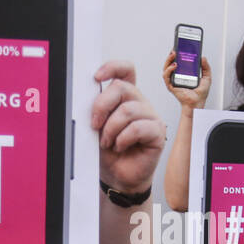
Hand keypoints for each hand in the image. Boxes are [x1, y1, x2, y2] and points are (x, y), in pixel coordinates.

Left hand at [93, 60, 165, 193]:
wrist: (117, 176)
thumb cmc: (108, 151)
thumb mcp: (96, 126)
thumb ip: (95, 110)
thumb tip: (85, 97)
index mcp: (125, 97)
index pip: (125, 70)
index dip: (112, 67)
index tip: (96, 77)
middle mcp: (139, 102)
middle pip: (122, 87)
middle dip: (102, 105)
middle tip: (94, 124)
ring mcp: (150, 116)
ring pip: (128, 109)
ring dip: (111, 128)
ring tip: (107, 142)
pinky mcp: (157, 132)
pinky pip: (138, 128)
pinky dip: (123, 138)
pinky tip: (120, 147)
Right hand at [162, 51, 211, 109]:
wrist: (198, 103)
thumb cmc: (200, 93)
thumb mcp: (207, 77)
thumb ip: (206, 67)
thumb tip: (202, 57)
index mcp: (184, 73)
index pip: (179, 61)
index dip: (178, 53)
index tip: (180, 45)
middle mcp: (177, 76)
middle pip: (171, 62)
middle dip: (172, 54)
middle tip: (176, 48)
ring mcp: (173, 81)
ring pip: (166, 68)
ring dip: (168, 60)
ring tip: (174, 54)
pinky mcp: (171, 86)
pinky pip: (166, 76)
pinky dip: (169, 70)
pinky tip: (174, 66)